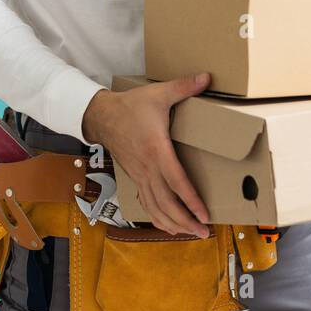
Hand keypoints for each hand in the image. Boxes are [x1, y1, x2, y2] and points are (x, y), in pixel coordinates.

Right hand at [81, 73, 212, 236]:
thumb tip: (208, 77)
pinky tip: (169, 226)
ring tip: (192, 233)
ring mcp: (140, 175)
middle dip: (185, 221)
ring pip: (155, 208)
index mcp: (156, 150)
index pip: (176, 181)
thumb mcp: (159, 93)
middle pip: (166, 203)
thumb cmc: (132, 106)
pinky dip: (158, 217)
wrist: (101, 116)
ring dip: (173, 224)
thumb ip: (184, 86)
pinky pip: (146, 203)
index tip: (204, 214)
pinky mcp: (135, 177)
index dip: (190, 200)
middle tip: (204, 232)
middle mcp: (148, 168)